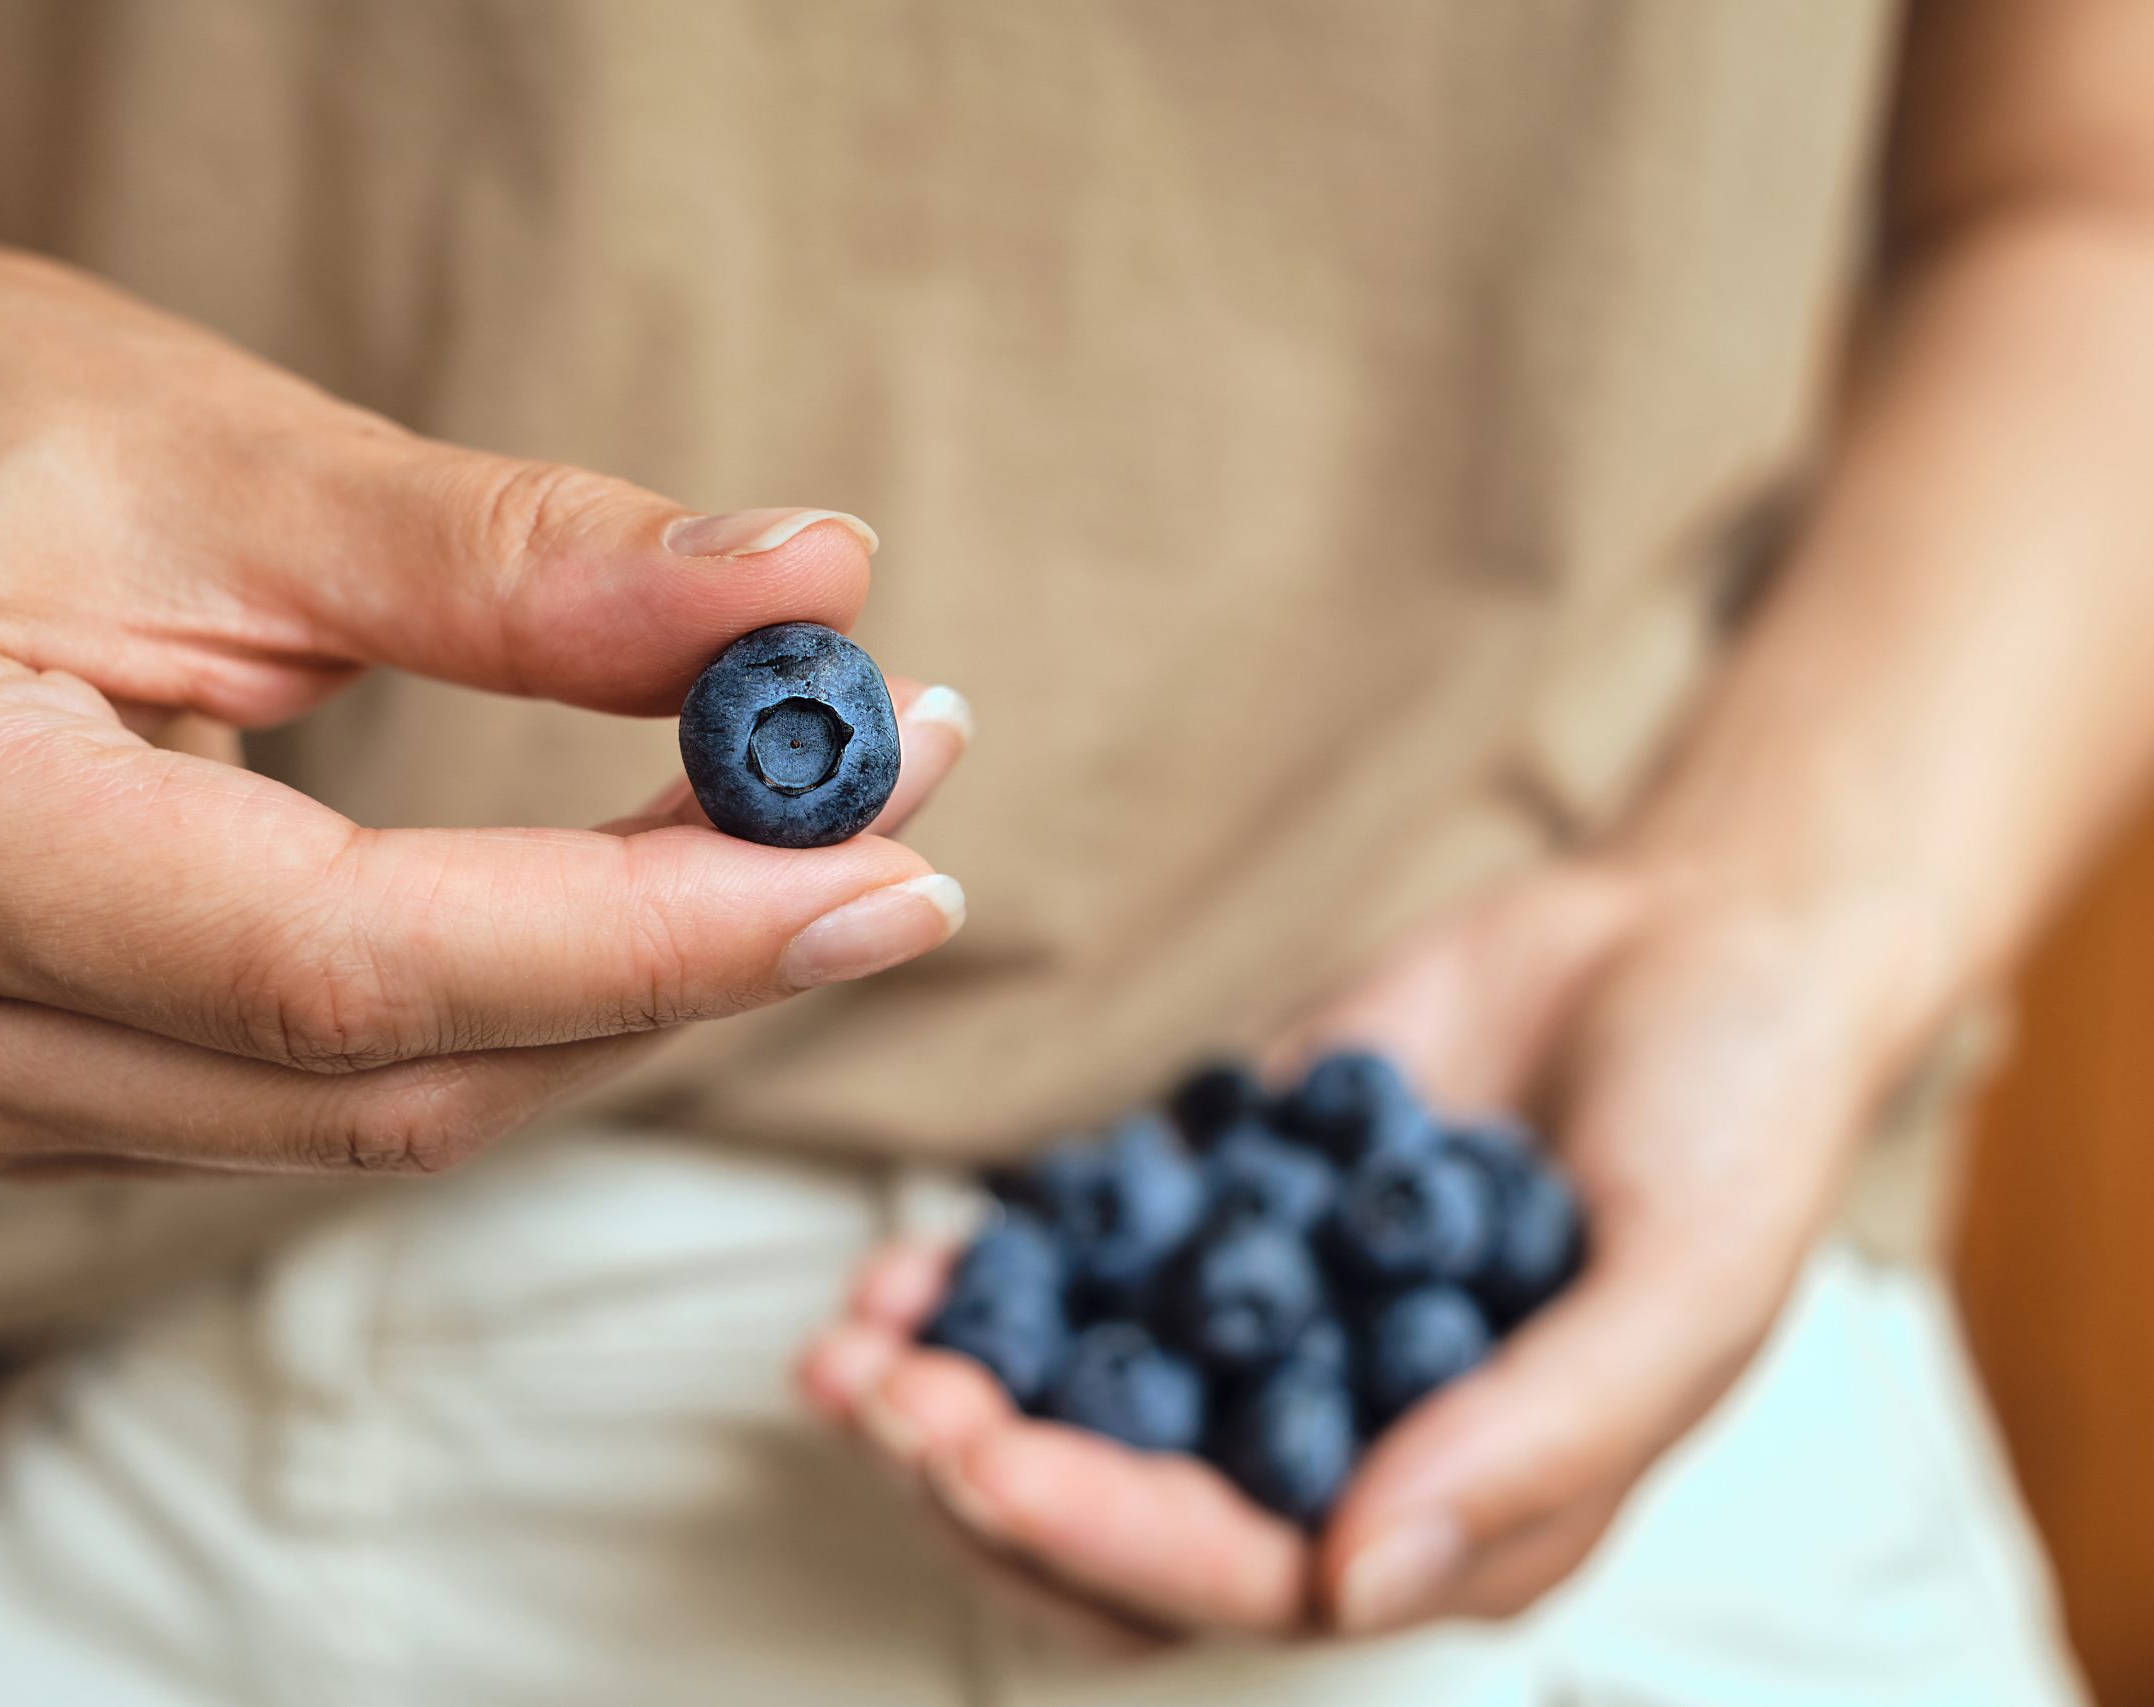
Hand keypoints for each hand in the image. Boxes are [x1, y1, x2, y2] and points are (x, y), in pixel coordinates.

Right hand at [0, 200, 968, 1177]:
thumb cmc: (10, 432)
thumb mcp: (263, 454)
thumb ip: (528, 558)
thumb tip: (813, 592)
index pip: (338, 958)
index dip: (638, 937)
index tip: (879, 874)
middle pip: (383, 1072)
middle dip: (680, 959)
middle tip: (890, 809)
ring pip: (386, 1117)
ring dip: (626, 992)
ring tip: (801, 832)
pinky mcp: (38, 1109)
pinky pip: (339, 1103)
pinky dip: (520, 1011)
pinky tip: (640, 901)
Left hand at [800, 854, 1920, 1644]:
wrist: (1691, 942)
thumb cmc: (1735, 1123)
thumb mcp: (1686, 1281)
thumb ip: (1539, 1442)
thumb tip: (1358, 1586)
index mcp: (1454, 1517)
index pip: (1245, 1578)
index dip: (1106, 1533)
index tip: (986, 1459)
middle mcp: (1337, 1452)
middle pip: (1121, 1528)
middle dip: (988, 1478)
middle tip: (879, 1399)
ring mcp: (1260, 1339)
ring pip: (1071, 1419)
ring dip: (951, 1399)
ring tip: (846, 1351)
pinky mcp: (1211, 1225)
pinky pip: (1073, 1281)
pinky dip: (981, 1289)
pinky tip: (903, 1271)